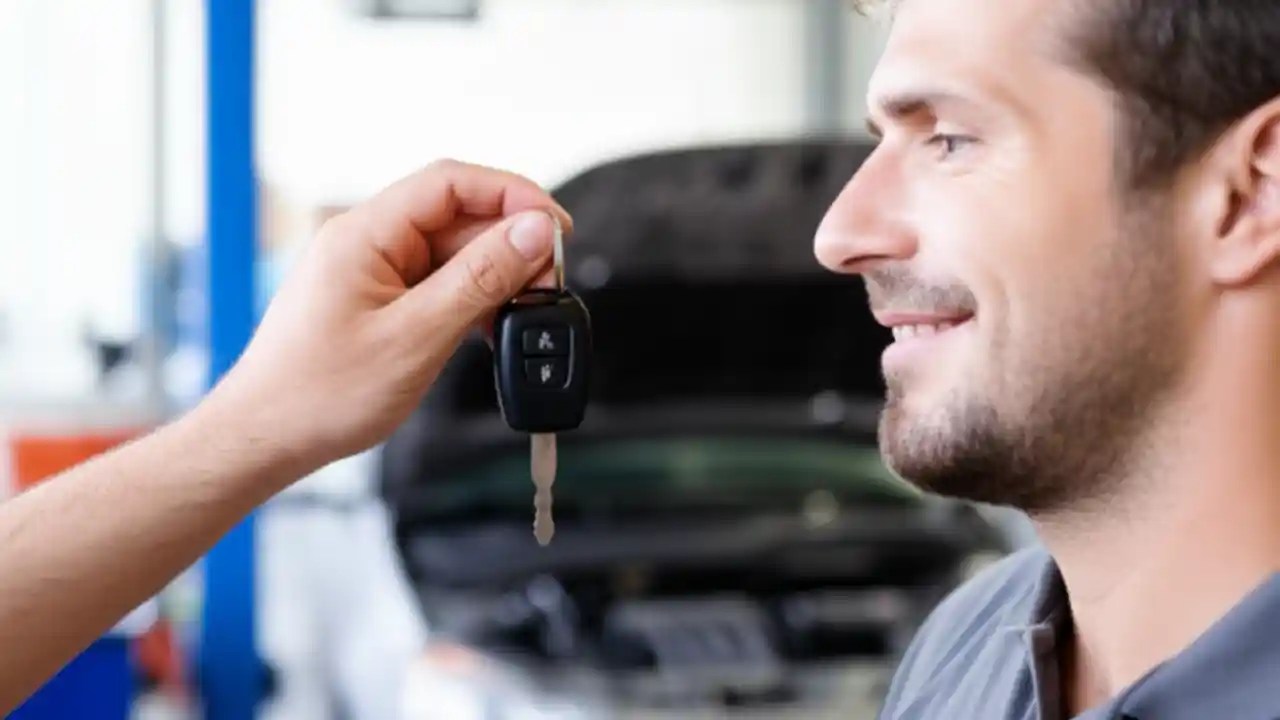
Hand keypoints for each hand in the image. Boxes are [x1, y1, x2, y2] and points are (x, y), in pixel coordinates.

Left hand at [208, 159, 572, 471]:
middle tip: (546, 282)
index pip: (450, 183)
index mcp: (364, 234)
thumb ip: (479, 280)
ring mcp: (373, 273)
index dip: (511, 194)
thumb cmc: (318, 395)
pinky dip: (472, 301)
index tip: (553, 227)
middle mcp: (367, 242)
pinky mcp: (380, 303)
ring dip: (495, 276)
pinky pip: (438, 284)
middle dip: (510, 243)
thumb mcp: (415, 337)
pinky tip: (492, 327)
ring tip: (523, 312)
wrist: (265, 439)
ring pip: (453, 253)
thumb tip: (532, 234)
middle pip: (457, 216)